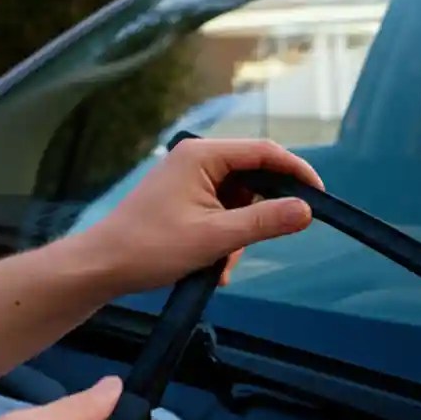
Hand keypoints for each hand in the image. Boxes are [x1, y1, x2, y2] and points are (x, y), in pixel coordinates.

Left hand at [79, 138, 322, 295]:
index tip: (319, 198)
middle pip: (253, 177)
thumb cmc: (151, 247)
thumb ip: (264, 221)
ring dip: (240, 234)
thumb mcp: (216, 237)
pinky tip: (213, 264)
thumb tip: (306, 210)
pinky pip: (221, 212)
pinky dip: (225, 237)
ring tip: (222, 264)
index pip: (265, 152)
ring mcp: (189, 179)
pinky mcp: (183, 198)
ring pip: (239, 201)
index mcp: (203, 155)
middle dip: (260, 214)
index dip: (296, 172)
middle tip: (259, 243)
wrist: (101, 267)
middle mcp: (197, 159)